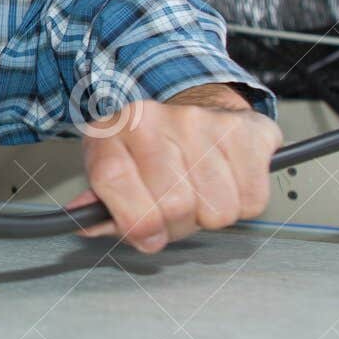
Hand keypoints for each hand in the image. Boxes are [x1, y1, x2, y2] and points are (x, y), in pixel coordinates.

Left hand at [63, 83, 281, 252]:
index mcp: (115, 130)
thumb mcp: (111, 167)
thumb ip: (98, 204)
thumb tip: (86, 225)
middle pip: (175, 205)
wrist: (196, 103)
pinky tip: (226, 182)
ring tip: (200, 193)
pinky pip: (252, 201)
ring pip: (218, 210)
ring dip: (211, 215)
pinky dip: (242, 204)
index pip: (114, 182)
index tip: (145, 235)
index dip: (132, 223)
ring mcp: (205, 122)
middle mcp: (158, 119)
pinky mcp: (248, 131)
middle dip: (177, 226)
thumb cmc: (149, 147)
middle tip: (175, 213)